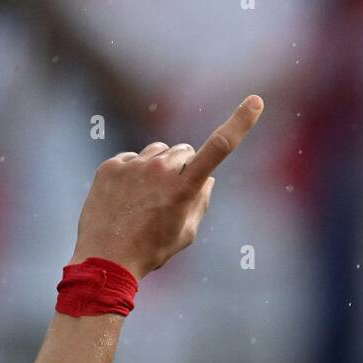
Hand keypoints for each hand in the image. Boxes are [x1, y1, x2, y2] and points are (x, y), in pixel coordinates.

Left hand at [71, 94, 264, 280]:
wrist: (105, 260)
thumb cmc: (151, 251)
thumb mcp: (185, 233)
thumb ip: (200, 202)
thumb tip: (208, 178)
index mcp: (184, 189)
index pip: (218, 149)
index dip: (239, 124)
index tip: (256, 102)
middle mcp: (160, 170)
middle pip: (184, 151)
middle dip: (184, 167)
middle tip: (172, 197)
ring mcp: (134, 165)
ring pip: (158, 152)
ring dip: (159, 168)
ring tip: (146, 200)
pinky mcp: (112, 166)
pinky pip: (131, 160)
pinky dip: (134, 174)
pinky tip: (126, 199)